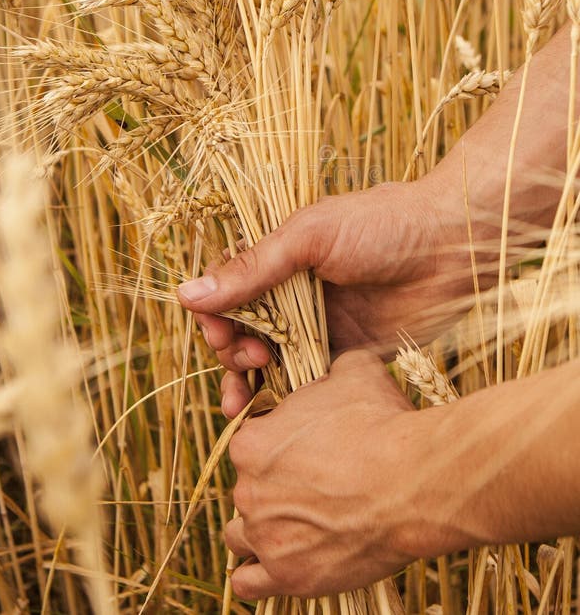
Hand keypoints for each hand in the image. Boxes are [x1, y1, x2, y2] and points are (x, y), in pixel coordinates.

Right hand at [178, 175, 472, 415]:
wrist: (454, 244)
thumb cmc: (381, 224)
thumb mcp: (309, 237)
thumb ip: (252, 270)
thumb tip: (187, 295)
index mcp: (281, 258)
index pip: (229, 291)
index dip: (216, 316)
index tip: (218, 333)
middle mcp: (296, 294)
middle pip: (244, 332)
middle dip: (232, 352)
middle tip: (249, 359)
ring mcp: (322, 326)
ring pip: (271, 363)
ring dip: (250, 383)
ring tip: (246, 401)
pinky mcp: (349, 355)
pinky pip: (308, 383)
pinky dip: (287, 400)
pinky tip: (273, 416)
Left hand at [225, 349, 421, 598]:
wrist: (414, 482)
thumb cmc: (382, 423)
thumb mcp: (356, 373)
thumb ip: (332, 369)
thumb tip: (335, 367)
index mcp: (252, 443)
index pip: (249, 444)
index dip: (278, 444)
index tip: (305, 449)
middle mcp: (248, 491)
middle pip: (248, 489)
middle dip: (274, 486)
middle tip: (315, 485)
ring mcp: (266, 537)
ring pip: (241, 536)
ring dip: (261, 530)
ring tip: (296, 525)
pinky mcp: (288, 576)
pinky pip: (248, 584)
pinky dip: (259, 574)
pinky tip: (283, 561)